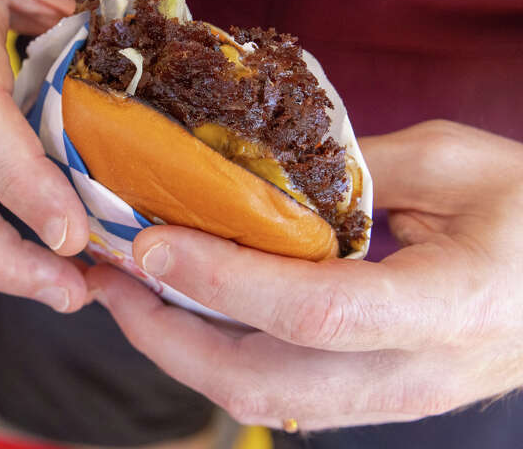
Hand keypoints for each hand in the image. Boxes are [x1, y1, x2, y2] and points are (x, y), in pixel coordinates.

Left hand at [86, 120, 522, 429]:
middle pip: (262, 382)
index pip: (314, 311)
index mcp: (447, 307)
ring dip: (177, 351)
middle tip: (110, 277)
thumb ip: (354, 170)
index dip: (223, 281)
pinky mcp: (369, 401)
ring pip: (258, 400)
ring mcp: (390, 400)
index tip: (152, 242)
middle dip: (166, 335)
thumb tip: (252, 170)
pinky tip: (180, 311)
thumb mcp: (454, 164)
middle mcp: (413, 374)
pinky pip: (275, 393)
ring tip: (126, 294)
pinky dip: (213, 356)